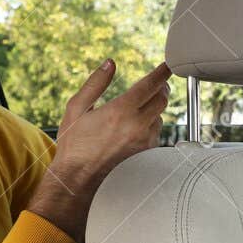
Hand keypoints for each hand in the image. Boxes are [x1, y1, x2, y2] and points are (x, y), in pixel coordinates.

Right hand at [26, 59, 172, 242]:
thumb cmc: (74, 144)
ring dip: (154, 109)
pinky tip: (134, 129)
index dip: (162, 72)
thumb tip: (110, 63)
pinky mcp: (146, 154)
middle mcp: (137, 126)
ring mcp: (144, 142)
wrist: (77, 179)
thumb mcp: (77, 108)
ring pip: (160, 117)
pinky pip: (156, 134)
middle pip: (162, 99)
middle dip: (161, 88)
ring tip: (137, 110)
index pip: (151, 85)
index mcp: (120, 111)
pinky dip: (150, 126)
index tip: (168, 66)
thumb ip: (95, 83)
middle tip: (156, 84)